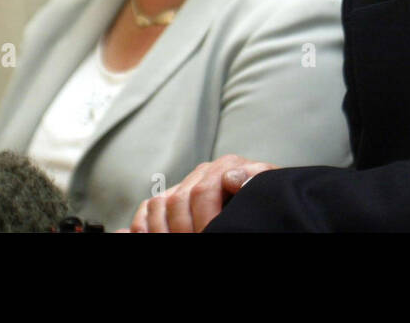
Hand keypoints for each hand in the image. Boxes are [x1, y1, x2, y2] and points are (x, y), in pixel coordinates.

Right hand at [127, 154, 277, 232]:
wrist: (259, 198)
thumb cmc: (263, 200)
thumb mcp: (265, 188)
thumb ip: (254, 179)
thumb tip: (232, 178)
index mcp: (226, 167)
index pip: (202, 191)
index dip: (204, 219)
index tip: (209, 234)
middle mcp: (202, 172)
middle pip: (178, 200)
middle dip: (183, 229)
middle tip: (196, 241)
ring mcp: (184, 184)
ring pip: (158, 204)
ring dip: (163, 229)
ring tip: (179, 241)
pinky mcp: (170, 198)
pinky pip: (147, 209)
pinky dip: (144, 226)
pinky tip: (152, 237)